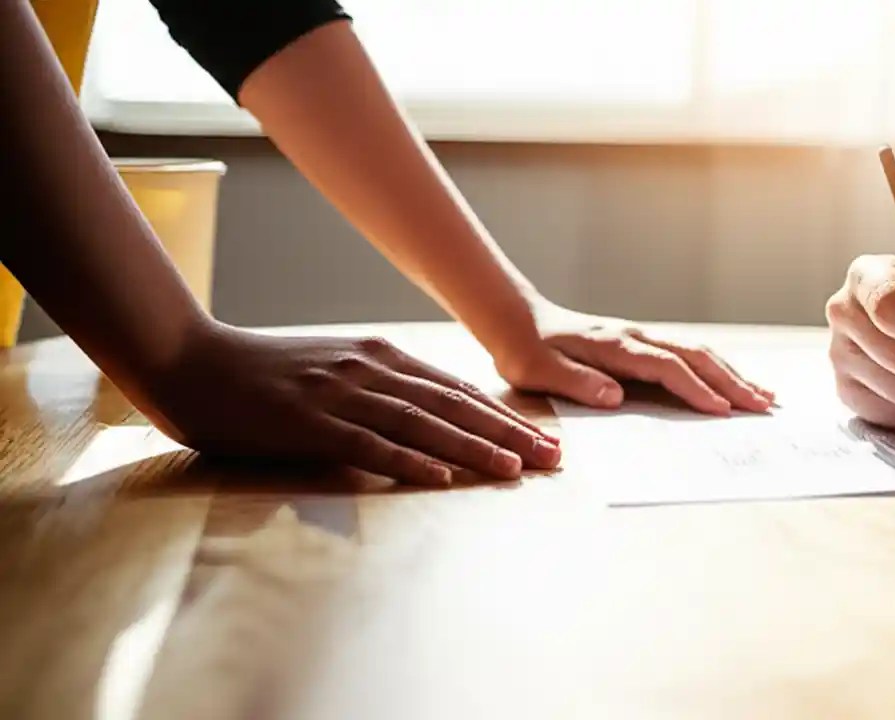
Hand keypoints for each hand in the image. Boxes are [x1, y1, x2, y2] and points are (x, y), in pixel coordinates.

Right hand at [139, 322, 560, 484]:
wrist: (194, 361)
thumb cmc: (267, 373)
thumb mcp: (336, 370)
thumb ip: (382, 389)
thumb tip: (432, 421)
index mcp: (381, 356)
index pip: (456, 391)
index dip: (503, 416)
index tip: (544, 439)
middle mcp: (370, 369)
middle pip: (452, 405)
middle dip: (507, 432)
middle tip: (553, 458)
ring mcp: (341, 393)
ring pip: (421, 424)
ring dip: (472, 446)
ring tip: (514, 468)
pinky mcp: (309, 421)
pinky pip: (367, 444)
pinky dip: (407, 460)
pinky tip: (441, 476)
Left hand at [493, 306, 773, 415]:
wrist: (519, 321)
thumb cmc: (528, 352)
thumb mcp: (541, 372)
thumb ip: (577, 383)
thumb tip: (615, 396)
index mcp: (615, 346)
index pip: (667, 367)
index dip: (695, 389)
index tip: (722, 411)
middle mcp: (636, 337)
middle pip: (695, 356)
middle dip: (732, 382)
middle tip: (764, 406)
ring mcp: (643, 337)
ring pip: (699, 352)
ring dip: (732, 373)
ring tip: (765, 395)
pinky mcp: (644, 342)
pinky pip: (688, 353)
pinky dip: (716, 368)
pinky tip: (732, 380)